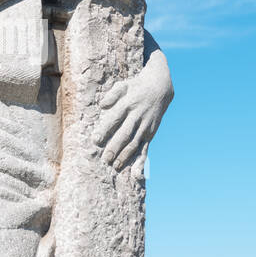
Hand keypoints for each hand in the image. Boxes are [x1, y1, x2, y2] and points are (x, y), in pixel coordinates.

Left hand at [93, 50, 173, 168]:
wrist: (160, 87)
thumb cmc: (136, 86)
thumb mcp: (124, 85)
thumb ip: (112, 94)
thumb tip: (102, 106)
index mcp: (128, 104)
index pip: (115, 119)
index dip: (105, 130)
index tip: (95, 140)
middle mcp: (137, 116)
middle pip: (125, 134)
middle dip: (115, 148)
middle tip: (105, 159)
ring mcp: (145, 126)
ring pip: (135, 143)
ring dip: (126, 156)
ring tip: (116, 166)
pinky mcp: (151, 132)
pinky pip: (145, 148)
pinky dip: (142, 160)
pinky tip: (137, 171)